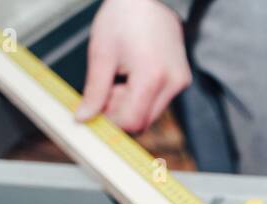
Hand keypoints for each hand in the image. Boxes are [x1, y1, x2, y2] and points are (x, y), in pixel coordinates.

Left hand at [75, 0, 190, 132]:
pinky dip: (141, 96)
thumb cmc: (125, 17)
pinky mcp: (181, 80)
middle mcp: (171, 83)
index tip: (96, 115)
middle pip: (143, 121)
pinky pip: (158, 101)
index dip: (112, 122)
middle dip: (121, 113)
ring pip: (150, 113)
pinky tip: (133, 76)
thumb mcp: (102, 54)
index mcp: (151, 76)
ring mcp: (179, 82)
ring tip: (119, 79)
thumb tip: (84, 117)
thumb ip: (94, 91)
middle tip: (106, 91)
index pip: (132, 121)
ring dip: (131, 104)